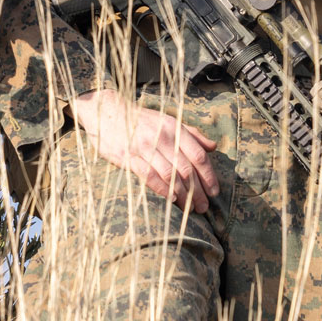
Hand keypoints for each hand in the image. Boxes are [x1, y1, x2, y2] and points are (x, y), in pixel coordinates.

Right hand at [69, 89, 219, 212]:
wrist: (107, 112)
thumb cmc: (140, 119)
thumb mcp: (167, 121)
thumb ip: (191, 134)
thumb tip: (213, 147)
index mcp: (173, 128)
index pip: (198, 155)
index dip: (209, 175)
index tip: (214, 191)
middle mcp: (161, 137)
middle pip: (186, 169)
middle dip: (198, 191)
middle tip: (204, 207)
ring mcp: (144, 148)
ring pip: (169, 174)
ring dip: (182, 194)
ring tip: (190, 208)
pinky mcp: (127, 157)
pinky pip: (148, 176)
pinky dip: (161, 188)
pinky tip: (171, 199)